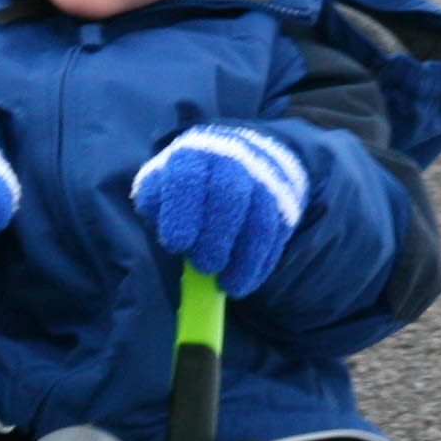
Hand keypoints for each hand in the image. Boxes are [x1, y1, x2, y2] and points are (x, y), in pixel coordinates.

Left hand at [131, 125, 308, 296]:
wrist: (241, 159)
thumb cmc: (190, 184)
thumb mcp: (163, 183)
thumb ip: (156, 205)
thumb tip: (172, 240)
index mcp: (194, 153)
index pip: (188, 176)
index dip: (182, 210)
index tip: (176, 245)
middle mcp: (232, 158)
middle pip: (229, 195)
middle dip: (216, 236)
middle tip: (205, 266)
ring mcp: (263, 178)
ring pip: (259, 219)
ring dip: (244, 259)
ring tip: (228, 286)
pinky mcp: (284, 202)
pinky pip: (276, 235)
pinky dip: (260, 263)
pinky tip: (245, 282)